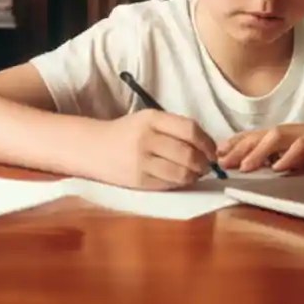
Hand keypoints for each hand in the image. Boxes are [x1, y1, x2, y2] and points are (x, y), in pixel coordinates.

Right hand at [90, 110, 218, 189]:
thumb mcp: (148, 120)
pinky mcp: (138, 180)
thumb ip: (175, 128)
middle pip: (189, 153)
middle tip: (206, 165)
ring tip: (194, 173)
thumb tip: (207, 148)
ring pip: (181, 172)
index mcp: (151, 118)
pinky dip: (180, 183)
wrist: (92, 148)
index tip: (212, 150)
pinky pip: (169, 184)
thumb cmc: (126, 133)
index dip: (207, 143)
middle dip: (204, 162)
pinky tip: (180, 179)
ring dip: (194, 175)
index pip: (190, 130)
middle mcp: (146, 138)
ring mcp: (141, 160)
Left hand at [218, 120, 303, 172]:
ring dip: (258, 152)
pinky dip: (289, 157)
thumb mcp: (293, 154)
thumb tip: (259, 167)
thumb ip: (277, 158)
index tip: (217, 154)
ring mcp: (300, 135)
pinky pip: (301, 148)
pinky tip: (278, 168)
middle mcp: (286, 132)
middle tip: (222, 162)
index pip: (252, 137)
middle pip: (257, 138)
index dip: (234, 144)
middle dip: (238, 149)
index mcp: (279, 136)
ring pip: (274, 139)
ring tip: (245, 166)